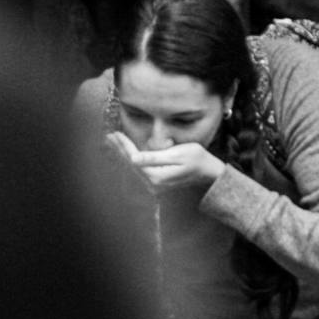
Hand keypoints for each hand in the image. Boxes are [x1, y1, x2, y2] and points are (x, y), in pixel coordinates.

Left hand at [108, 129, 223, 192]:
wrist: (209, 172)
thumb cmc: (197, 159)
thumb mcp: (178, 154)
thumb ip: (155, 157)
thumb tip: (134, 158)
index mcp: (156, 176)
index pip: (134, 158)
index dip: (124, 145)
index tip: (115, 134)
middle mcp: (153, 183)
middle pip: (131, 164)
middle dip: (120, 149)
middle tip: (109, 136)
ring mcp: (155, 184)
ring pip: (134, 167)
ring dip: (124, 154)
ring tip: (114, 143)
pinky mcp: (158, 182)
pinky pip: (139, 169)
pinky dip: (131, 159)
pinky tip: (127, 153)